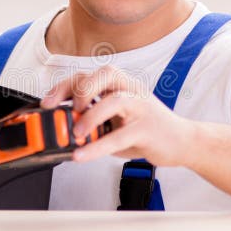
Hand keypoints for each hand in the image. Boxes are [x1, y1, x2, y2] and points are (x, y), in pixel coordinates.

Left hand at [40, 65, 194, 166]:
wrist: (182, 142)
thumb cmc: (146, 129)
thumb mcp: (116, 120)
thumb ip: (93, 120)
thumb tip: (61, 128)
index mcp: (121, 85)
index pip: (89, 75)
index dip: (65, 86)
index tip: (47, 102)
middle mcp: (132, 90)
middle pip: (105, 75)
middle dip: (81, 89)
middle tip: (67, 110)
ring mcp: (142, 107)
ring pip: (115, 100)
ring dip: (91, 116)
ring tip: (76, 133)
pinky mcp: (148, 128)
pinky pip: (121, 136)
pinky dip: (98, 147)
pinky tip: (83, 155)